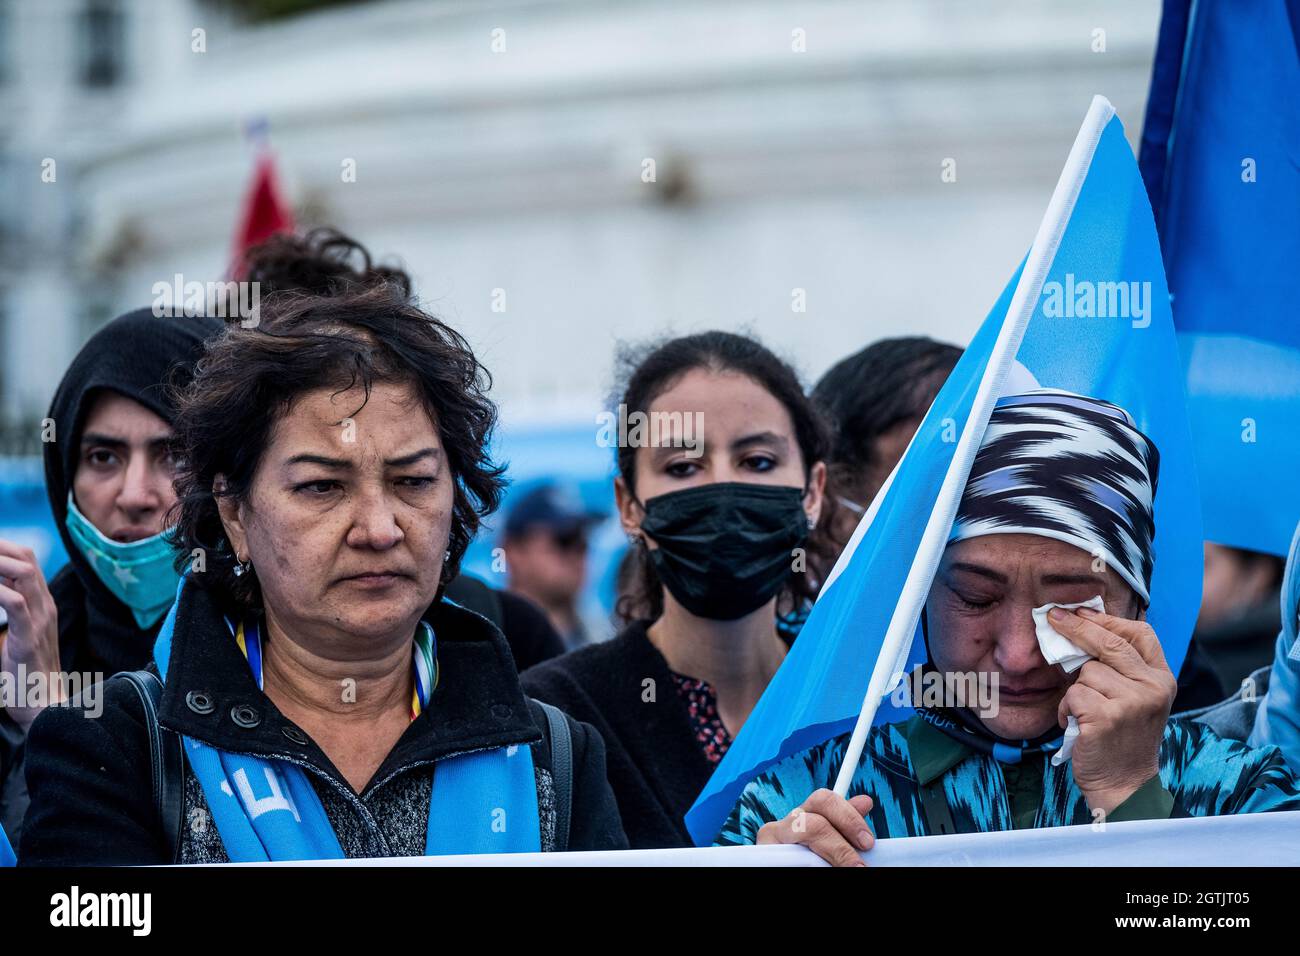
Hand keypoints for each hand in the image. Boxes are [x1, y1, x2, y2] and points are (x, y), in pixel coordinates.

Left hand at [0, 539, 60, 730]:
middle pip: (25, 559)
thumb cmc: (27, 676)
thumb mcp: (20, 636)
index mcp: (42, 604)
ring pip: (22, 573)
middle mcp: (45, 606)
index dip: (5, 547)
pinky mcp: (28, 638)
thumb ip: (14, 615)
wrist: (45, 707)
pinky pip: (15, 603)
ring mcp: (40, 620)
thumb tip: (1, 597)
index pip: (27, 560)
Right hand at [756, 788, 873, 866]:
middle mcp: (784, 824)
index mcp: (803, 816)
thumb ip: (844, 827)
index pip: (824, 800)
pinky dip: (804, 864)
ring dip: (829, 855)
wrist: (789, 867)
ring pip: (802, 838)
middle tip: (859, 865)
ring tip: (845, 869)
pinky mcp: (760, 855)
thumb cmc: (809, 861)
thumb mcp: (830, 843)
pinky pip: (786, 859)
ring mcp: (769, 840)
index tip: (868, 842)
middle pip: (814, 821)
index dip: (849, 817)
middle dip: (841, 843)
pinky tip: (811, 869)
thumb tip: (865, 801)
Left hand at [1049, 606, 1175, 813]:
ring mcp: (1131, 702)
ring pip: (1086, 672)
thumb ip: (1122, 668)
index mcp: (1162, 678)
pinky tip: (1078, 724)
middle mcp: (1152, 687)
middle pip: (1109, 642)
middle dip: (1076, 627)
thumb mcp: (1136, 699)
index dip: (1108, 619)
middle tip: (1052, 617)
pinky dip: (1067, 709)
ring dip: (1076, 691)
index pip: (1140, 633)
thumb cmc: (1123, 738)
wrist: (1125, 784)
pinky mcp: (1107, 717)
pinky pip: (1073, 694)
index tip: (1081, 611)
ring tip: (1086, 713)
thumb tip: (1085, 626)